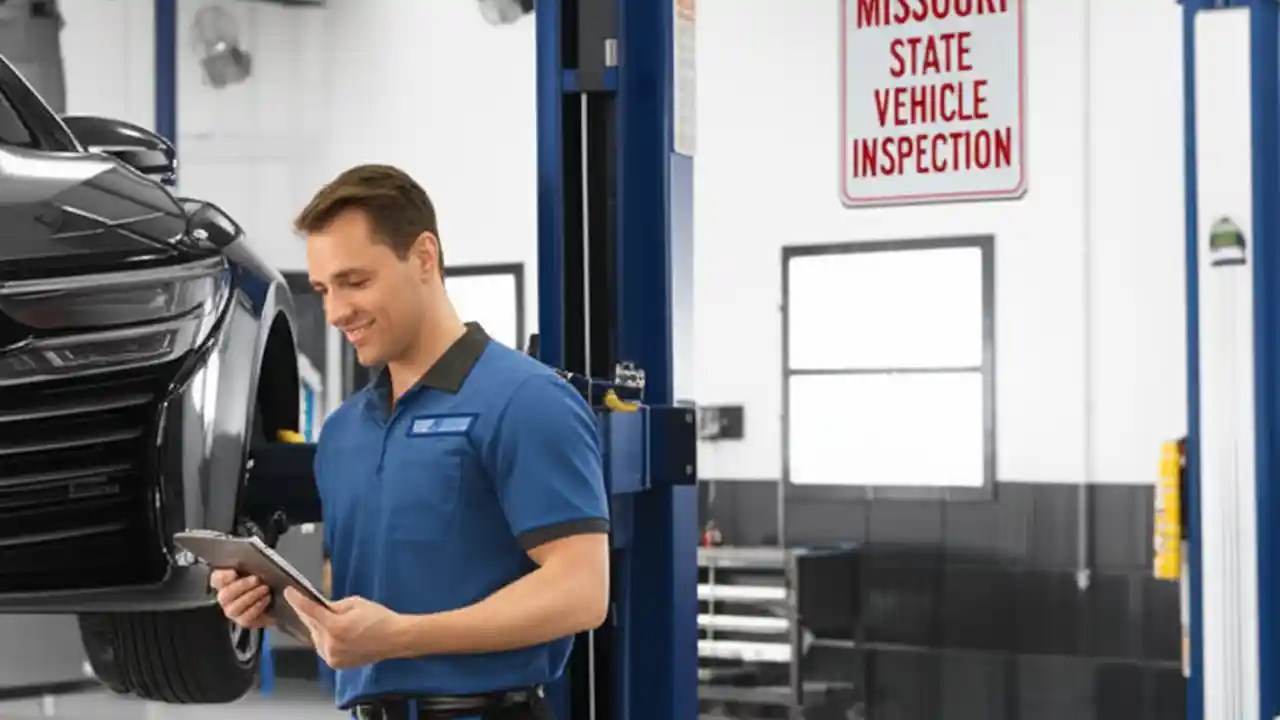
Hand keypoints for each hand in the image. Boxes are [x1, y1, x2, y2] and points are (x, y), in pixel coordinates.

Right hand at [210, 569, 274, 629]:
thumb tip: (247, 564)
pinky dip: (256, 607)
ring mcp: (232, 611)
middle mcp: (225, 597)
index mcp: (225, 581)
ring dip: (250, 597)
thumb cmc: (266, 580)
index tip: (233, 572)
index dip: (222, 576)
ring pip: (233, 608)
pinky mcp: (243, 621)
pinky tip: (266, 599)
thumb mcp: (260, 568)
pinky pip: (244, 618)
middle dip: (241, 586)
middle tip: (256, 579)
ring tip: (265, 589)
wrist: (279, 598)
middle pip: (224, 595)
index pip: (216, 579)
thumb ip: (250, 566)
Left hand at [284, 587, 406, 668]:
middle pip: (312, 625)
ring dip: (320, 628)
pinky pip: (324, 647)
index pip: (309, 611)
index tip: (289, 592)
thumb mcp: (355, 603)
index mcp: (335, 627)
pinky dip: (326, 639)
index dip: (297, 600)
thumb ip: (333, 606)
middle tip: (320, 607)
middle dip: (313, 615)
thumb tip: (320, 608)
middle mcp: (331, 644)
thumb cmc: (379, 618)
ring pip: (317, 637)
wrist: (395, 638)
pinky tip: (339, 634)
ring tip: (335, 622)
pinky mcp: (336, 663)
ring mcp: (333, 656)